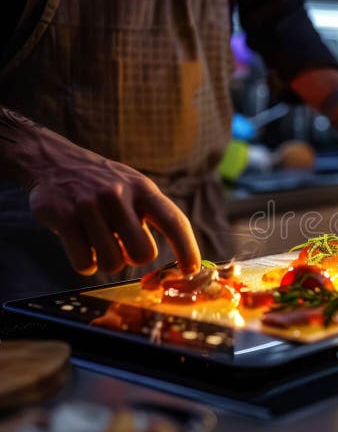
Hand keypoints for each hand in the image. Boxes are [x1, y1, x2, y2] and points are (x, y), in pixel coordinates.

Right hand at [11, 120, 200, 275]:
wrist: (53, 161)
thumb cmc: (104, 184)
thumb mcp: (134, 188)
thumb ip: (152, 216)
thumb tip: (171, 258)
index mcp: (143, 189)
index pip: (174, 222)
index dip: (186, 248)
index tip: (191, 270)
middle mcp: (118, 195)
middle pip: (142, 253)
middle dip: (134, 258)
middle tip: (122, 245)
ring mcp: (89, 206)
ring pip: (112, 263)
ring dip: (107, 261)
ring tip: (99, 241)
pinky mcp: (63, 218)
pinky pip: (84, 264)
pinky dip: (85, 263)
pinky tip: (81, 245)